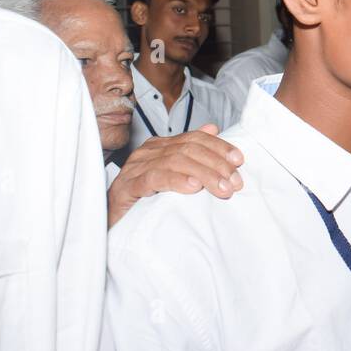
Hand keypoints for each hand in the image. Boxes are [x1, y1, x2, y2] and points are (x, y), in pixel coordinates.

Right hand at [107, 124, 243, 227]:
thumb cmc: (145, 199)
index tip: (239, 160)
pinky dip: (176, 181)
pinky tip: (192, 187)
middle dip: (216, 164)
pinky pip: (153, 178)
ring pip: (175, 162)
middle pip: (188, 149)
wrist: (111, 222)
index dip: (219, 147)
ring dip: (203, 174)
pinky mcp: (126, 187)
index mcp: (161, 146)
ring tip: (221, 188)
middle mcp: (148, 152)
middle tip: (235, 183)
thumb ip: (191, 152)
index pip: (195, 138)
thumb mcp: (173, 174)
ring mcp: (135, 168)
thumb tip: (213, 127)